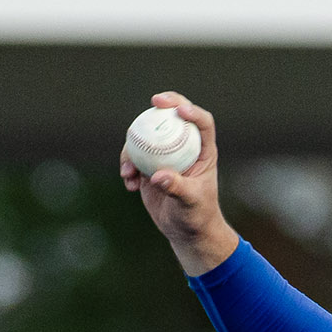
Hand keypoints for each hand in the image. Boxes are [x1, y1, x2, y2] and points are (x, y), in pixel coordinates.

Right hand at [120, 92, 237, 276]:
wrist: (185, 231)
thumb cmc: (196, 216)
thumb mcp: (190, 202)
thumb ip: (176, 188)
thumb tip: (157, 176)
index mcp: (202, 152)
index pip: (202, 123)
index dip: (193, 111)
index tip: (179, 110)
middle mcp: (184, 147)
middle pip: (174, 117)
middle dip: (165, 104)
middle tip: (154, 101)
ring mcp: (165, 154)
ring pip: (148, 135)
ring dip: (134, 146)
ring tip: (129, 172)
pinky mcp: (149, 165)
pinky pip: (133, 156)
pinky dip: (128, 166)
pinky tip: (129, 184)